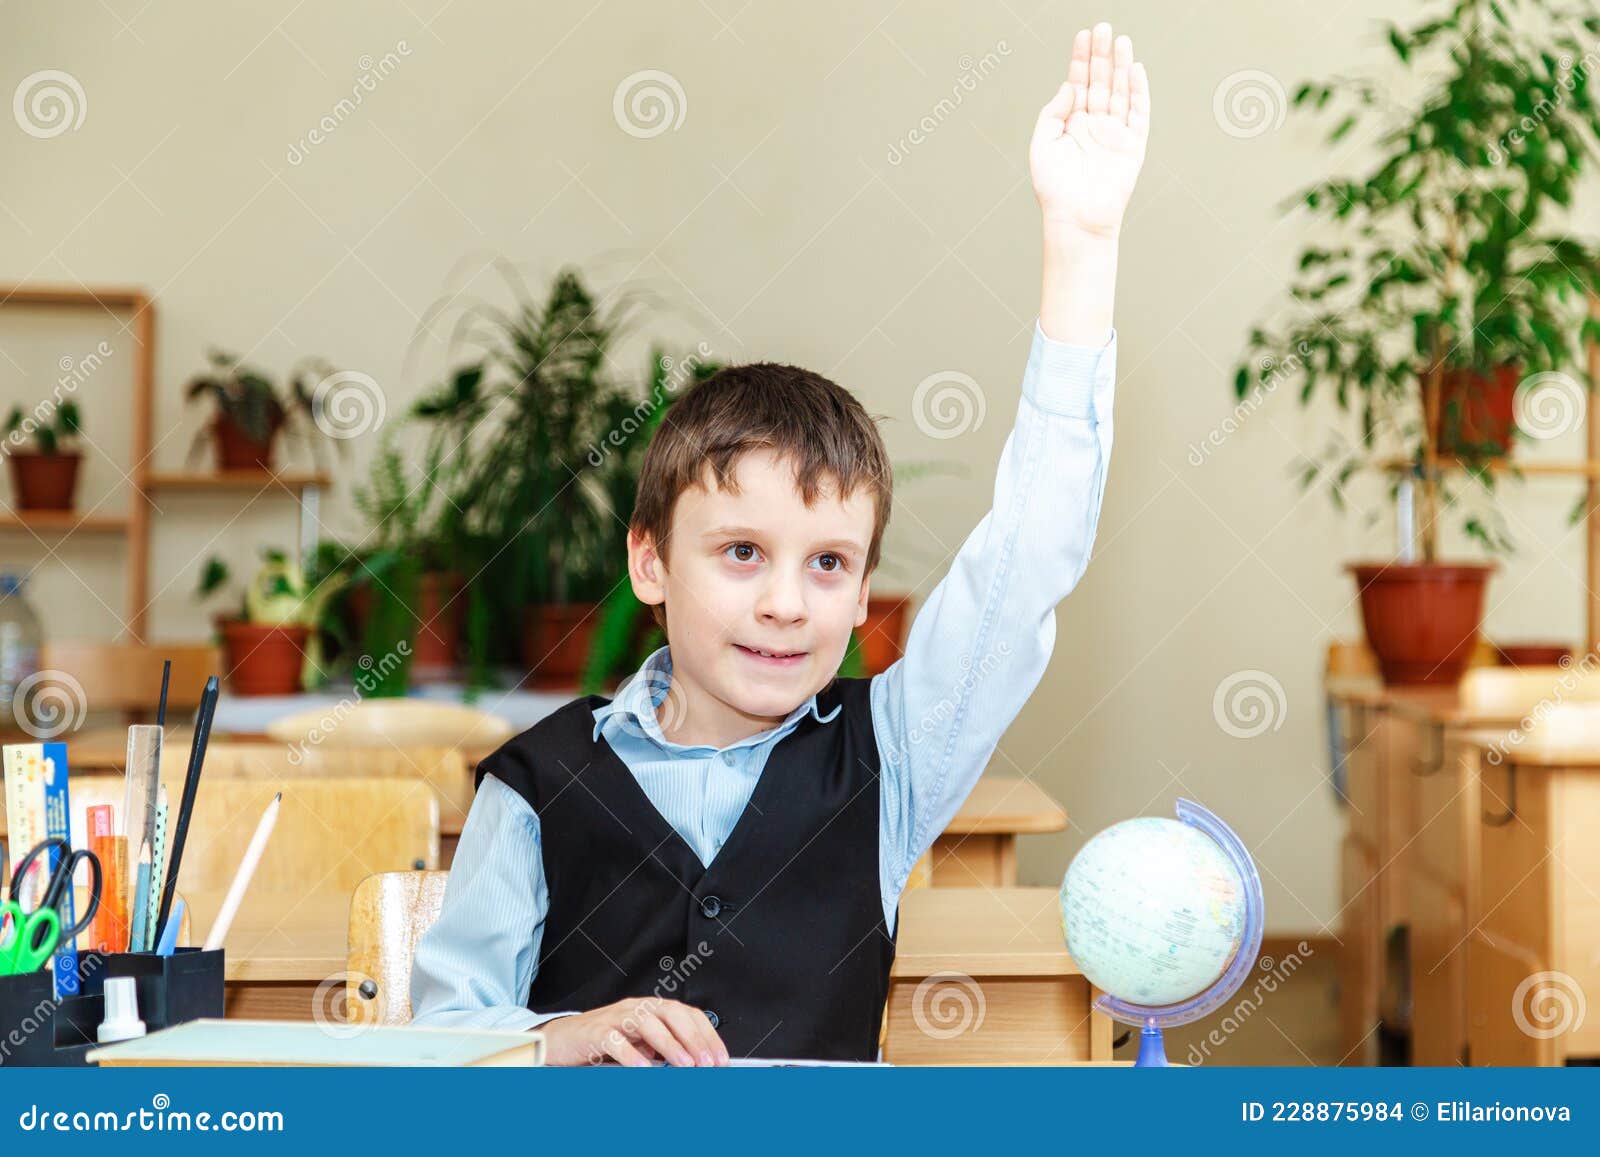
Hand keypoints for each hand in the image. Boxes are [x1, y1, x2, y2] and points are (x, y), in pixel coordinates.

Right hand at [539, 996, 729, 1066]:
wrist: (564, 1039)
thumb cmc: (605, 1040)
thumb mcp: (641, 1044)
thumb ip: (665, 1050)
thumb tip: (694, 1066)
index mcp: (652, 1009)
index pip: (687, 1014)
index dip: (707, 1035)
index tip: (720, 1058)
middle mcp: (637, 1008)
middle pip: (672, 1014)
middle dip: (693, 1039)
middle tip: (707, 1063)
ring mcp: (616, 1017)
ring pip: (648, 1023)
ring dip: (670, 1045)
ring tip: (685, 1065)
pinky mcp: (596, 1032)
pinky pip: (616, 1040)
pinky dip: (632, 1055)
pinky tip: (644, 1069)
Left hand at [1029, 22, 1150, 242]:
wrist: (1075, 220)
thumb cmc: (1055, 189)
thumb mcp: (1042, 144)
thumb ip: (1053, 112)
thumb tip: (1069, 86)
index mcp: (1072, 123)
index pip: (1079, 83)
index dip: (1081, 59)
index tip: (1083, 36)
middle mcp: (1094, 125)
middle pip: (1101, 82)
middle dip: (1102, 55)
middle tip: (1104, 28)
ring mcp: (1115, 134)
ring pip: (1120, 92)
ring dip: (1121, 67)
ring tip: (1121, 41)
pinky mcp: (1132, 146)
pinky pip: (1139, 114)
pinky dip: (1139, 92)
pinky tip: (1136, 70)